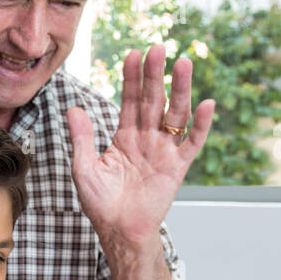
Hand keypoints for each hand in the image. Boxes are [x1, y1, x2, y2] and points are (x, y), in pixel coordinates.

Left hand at [67, 45, 214, 249]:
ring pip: (174, 114)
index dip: (131, 78)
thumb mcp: (84, 168)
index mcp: (124, 137)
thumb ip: (82, 139)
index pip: (129, 100)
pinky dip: (201, 125)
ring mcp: (163, 151)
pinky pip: (192, 143)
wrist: (119, 232)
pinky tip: (207, 104)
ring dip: (180, 90)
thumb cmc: (101, 204)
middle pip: (153, 100)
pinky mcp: (177, 167)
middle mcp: (146, 139)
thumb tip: (72, 108)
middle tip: (158, 47)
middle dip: (155, 75)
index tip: (133, 54)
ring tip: (183, 64)